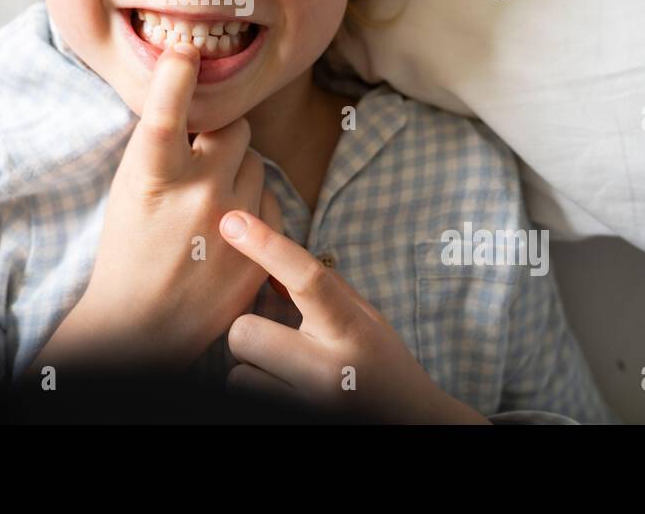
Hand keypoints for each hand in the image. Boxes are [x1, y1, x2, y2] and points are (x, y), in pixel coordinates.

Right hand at [40, 41, 282, 375]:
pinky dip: (254, 205)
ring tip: (210, 202)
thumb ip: (160, 145)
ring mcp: (235, 219)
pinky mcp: (261, 246)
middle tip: (200, 157)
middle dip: (221, 135)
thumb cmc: (129, 248)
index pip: (167, 111)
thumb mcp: (129, 188)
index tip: (184, 51)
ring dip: (239, 170)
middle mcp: (198, 191)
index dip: (176, 75)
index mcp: (154, 175)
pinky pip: (270, 199)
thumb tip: (189, 96)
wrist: (142, 325)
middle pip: (234, 127)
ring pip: (256, 161)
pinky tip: (227, 229)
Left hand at [218, 210, 489, 423]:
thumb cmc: (382, 363)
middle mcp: (331, 372)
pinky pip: (243, 395)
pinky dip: (257, 390)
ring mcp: (310, 405)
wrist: (412, 423)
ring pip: (237, 374)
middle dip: (252, 331)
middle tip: (277, 339)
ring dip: (253, 368)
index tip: (232, 221)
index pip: (308, 279)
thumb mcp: (364, 319)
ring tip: (287, 372)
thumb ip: (321, 288)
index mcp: (353, 330)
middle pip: (246, 333)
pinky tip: (285, 390)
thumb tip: (264, 252)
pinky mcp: (291, 420)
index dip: (267, 245)